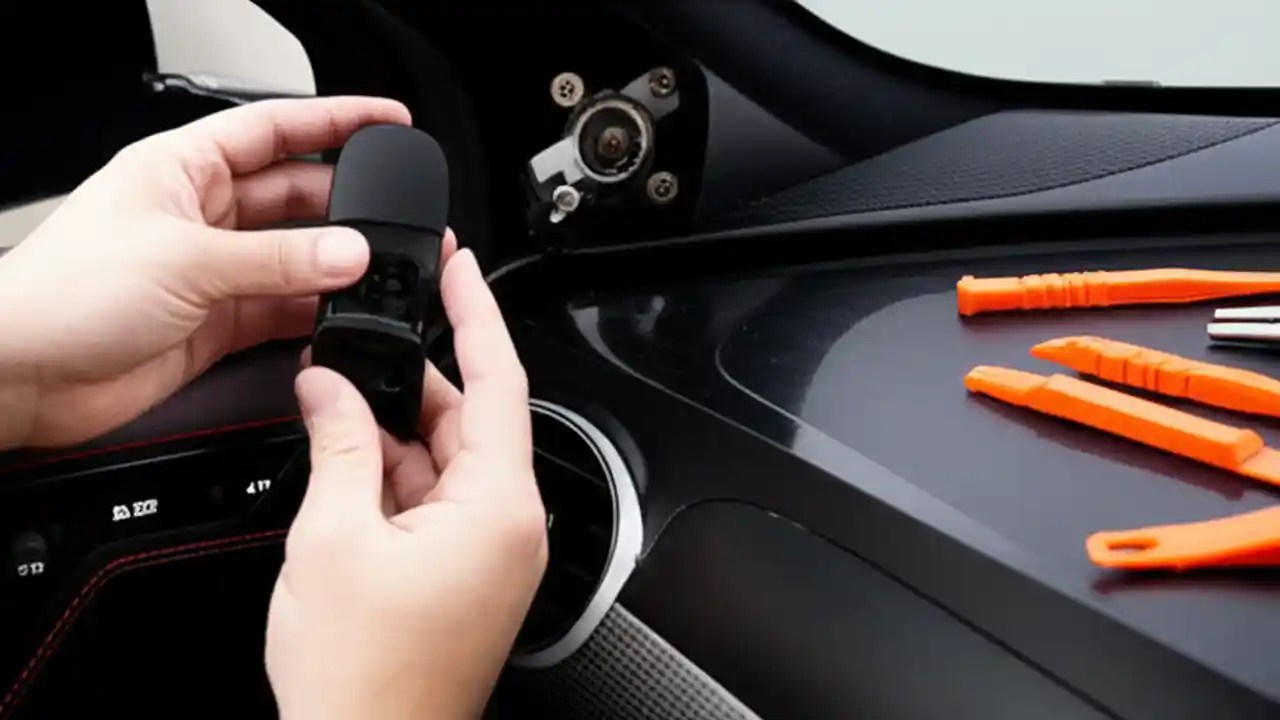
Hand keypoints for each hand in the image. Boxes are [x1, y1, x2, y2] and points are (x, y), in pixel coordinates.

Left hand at [0, 96, 428, 448]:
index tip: (388, 121)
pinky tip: (339, 316)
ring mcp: (210, 271)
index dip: (335, 121)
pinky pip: (281, 310)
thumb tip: (349, 252)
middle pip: (294, 196)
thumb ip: (277, 259)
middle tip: (397, 218)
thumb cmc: (64, 294)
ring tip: (378, 273)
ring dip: (334, 267)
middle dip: (347, 205)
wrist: (21, 376)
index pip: (274, 129)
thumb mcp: (185, 259)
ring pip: (294, 258)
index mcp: (182, 168)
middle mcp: (200, 215)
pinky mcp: (215, 323)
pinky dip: (312, 315)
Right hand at [266, 248, 546, 719]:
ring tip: (337, 411)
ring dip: (395, 434)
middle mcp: (510, 528)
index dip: (477, 314)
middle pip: (471, 420)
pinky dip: (396, 477)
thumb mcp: (335, 536)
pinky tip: (348, 465)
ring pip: (448, 460)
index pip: (501, 381)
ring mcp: (490, 553)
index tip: (461, 266)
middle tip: (358, 349)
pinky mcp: (466, 575)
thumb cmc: (364, 680)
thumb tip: (329, 386)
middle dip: (414, 382)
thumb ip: (339, 443)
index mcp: (500, 508)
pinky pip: (438, 501)